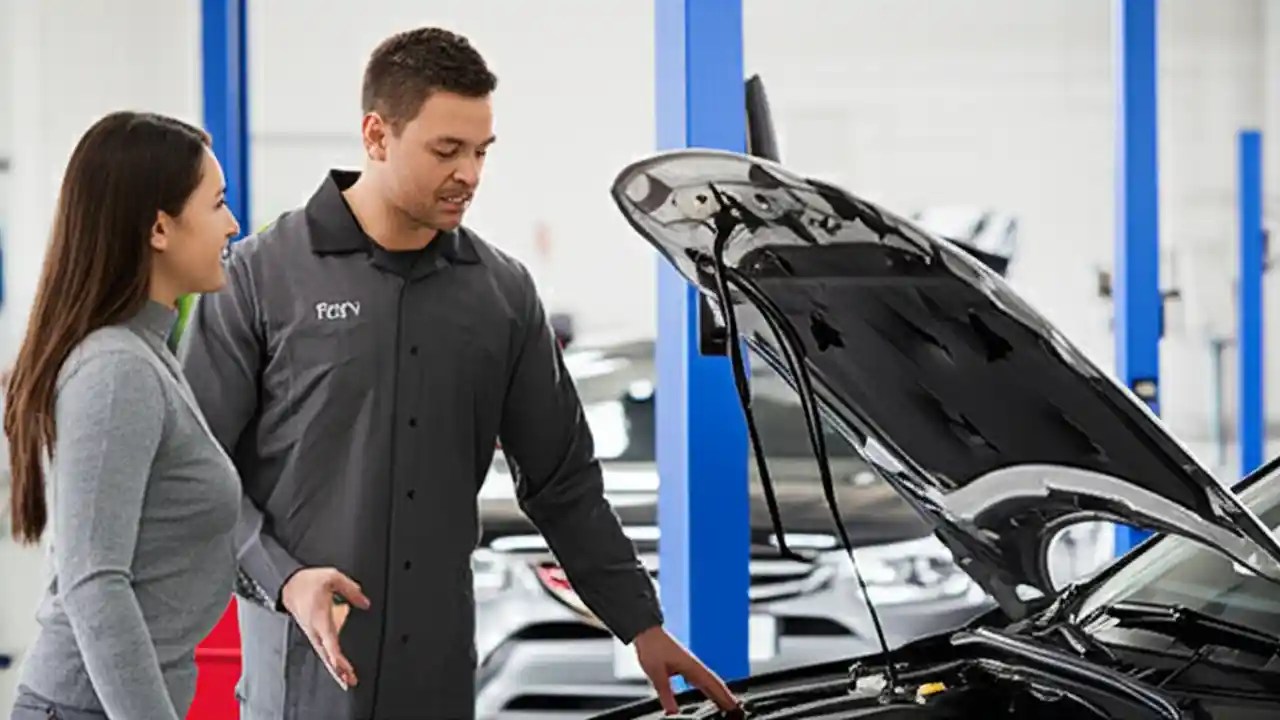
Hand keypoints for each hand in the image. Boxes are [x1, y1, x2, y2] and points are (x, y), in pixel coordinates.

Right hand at [281, 567, 370, 688]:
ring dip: (334, 669)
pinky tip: (338, 668)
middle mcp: (315, 629)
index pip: (329, 640)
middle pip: (326, 654)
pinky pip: (323, 650)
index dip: (335, 654)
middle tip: (348, 681)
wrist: (288, 585)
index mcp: (320, 617)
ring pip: (324, 655)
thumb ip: (351, 590)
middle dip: (337, 669)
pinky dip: (330, 661)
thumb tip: (365, 602)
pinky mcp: (313, 633)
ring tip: (346, 681)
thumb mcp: (332, 578)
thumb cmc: (308, 582)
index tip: (341, 666)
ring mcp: (313, 632)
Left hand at [632, 625, 739, 714]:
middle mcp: (694, 666)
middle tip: (736, 709)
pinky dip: (707, 686)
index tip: (735, 707)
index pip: (713, 684)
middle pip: (715, 684)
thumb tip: (673, 712)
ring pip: (709, 681)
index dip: (725, 697)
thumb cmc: (652, 647)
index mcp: (692, 667)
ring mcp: (690, 665)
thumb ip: (666, 694)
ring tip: (724, 703)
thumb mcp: (657, 674)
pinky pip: (700, 678)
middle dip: (726, 696)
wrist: (646, 632)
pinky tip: (704, 690)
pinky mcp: (684, 664)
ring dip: (718, 692)